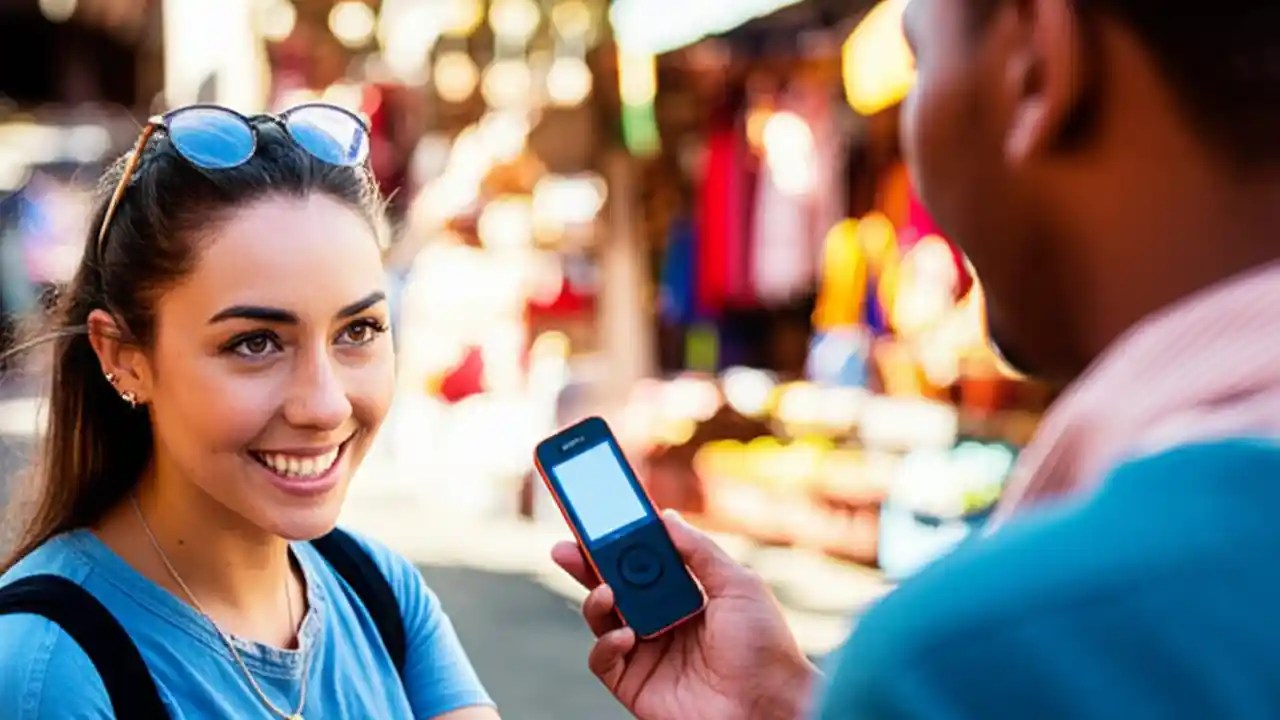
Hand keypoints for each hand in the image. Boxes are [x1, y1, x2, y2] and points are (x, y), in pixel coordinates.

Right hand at [551, 511, 817, 719]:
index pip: (643, 560)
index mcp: (685, 594)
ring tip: (606, 591)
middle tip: (566, 546)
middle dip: (586, 563)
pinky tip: (625, 636)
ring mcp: (646, 652)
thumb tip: (665, 517)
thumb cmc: (765, 647)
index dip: (620, 539)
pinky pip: (603, 660)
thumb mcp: (738, 585)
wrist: (768, 707)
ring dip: (595, 600)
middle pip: (613, 584)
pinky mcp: (634, 684)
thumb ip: (699, 551)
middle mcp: (661, 620)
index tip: (597, 518)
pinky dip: (606, 644)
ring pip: (602, 618)